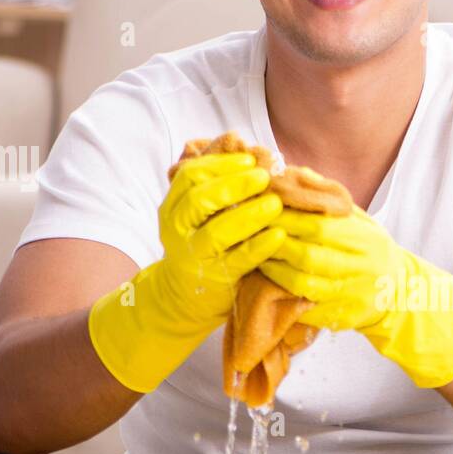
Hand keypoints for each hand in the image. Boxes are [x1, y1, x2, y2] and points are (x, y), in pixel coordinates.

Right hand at [88, 151, 284, 392]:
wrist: (183, 298)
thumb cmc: (202, 246)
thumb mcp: (199, 216)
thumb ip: (218, 189)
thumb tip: (255, 155)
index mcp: (173, 207)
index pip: (190, 176)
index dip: (221, 164)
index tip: (249, 159)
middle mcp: (177, 229)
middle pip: (200, 199)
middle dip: (234, 184)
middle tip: (264, 177)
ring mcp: (194, 255)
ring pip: (218, 231)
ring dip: (250, 214)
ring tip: (275, 203)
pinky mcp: (216, 278)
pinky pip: (239, 259)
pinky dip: (260, 246)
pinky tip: (279, 235)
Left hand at [258, 205, 452, 388]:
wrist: (399, 292)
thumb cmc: (371, 249)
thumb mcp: (358, 217)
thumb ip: (326, 195)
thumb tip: (292, 173)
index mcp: (364, 237)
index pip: (318, 223)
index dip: (285, 216)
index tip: (261, 206)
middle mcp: (360, 266)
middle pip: (308, 253)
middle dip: (274, 241)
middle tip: (248, 230)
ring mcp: (351, 294)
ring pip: (303, 282)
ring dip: (273, 269)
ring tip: (254, 254)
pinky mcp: (341, 317)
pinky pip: (305, 306)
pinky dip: (283, 293)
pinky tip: (267, 281)